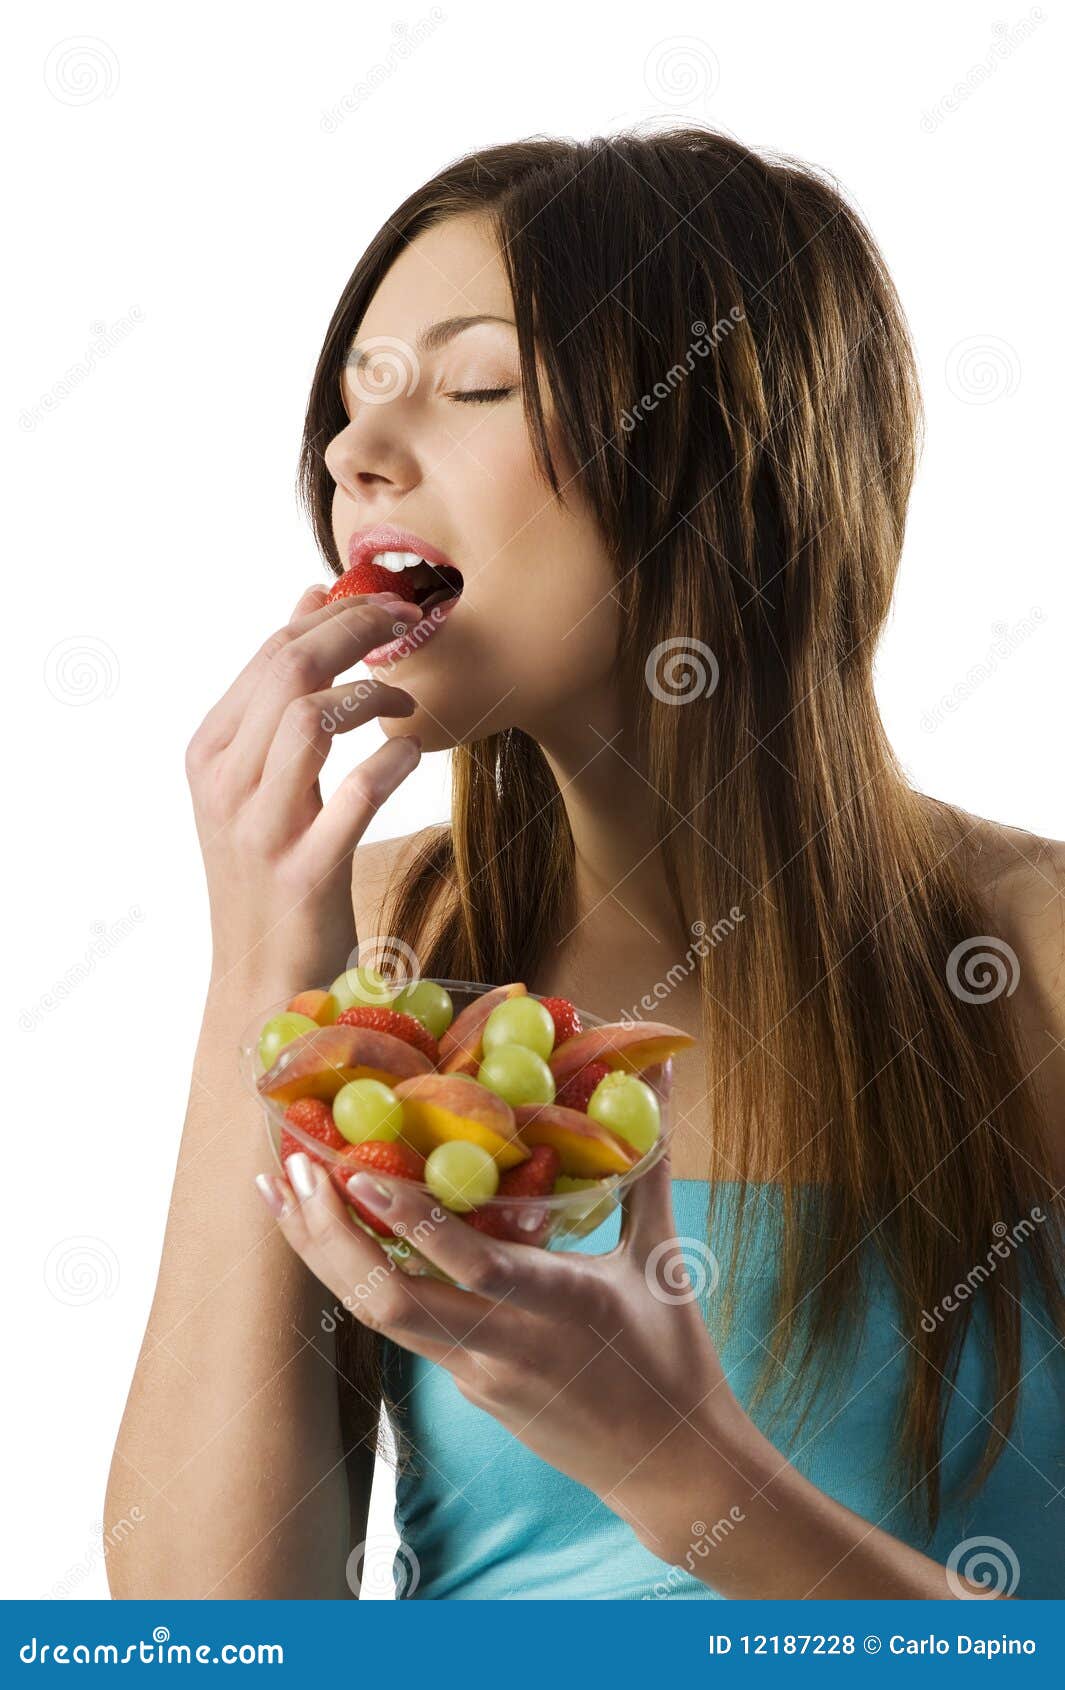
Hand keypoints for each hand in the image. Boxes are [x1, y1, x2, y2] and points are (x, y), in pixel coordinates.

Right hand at [185, 584, 422, 991]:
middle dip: (356, 630)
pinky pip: (353, 796)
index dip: (332, 615)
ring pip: (308, 719)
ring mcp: (259, 829)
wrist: (262, 980)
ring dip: (370, 693)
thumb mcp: (261, 779)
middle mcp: (224, 784)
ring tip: (407, 699)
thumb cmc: (272, 870)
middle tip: (410, 620)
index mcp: (209, 753)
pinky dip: (391, 761)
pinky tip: (413, 751)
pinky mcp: (303, 873)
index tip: (385, 602)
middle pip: (288, 671)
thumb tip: (310, 599)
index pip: (269, 653)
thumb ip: (281, 694)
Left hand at [260, 1094, 744, 1561]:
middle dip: (327, 1236)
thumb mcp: (664, 1257)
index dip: (408, 1220)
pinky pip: (405, 1325)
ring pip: (379, 1316)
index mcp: (560, 1304)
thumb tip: (667, 1077)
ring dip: (325, 1255)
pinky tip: (333, 1234)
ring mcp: (476, 1373)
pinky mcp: (466, 1386)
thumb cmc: (675, 1355)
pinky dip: (361, 1277)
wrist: (669, 1469)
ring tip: (281, 1192)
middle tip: (288, 1170)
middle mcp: (505, 1344)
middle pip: (389, 1301)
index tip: (354, 1173)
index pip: (470, 1264)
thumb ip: (650, 1165)